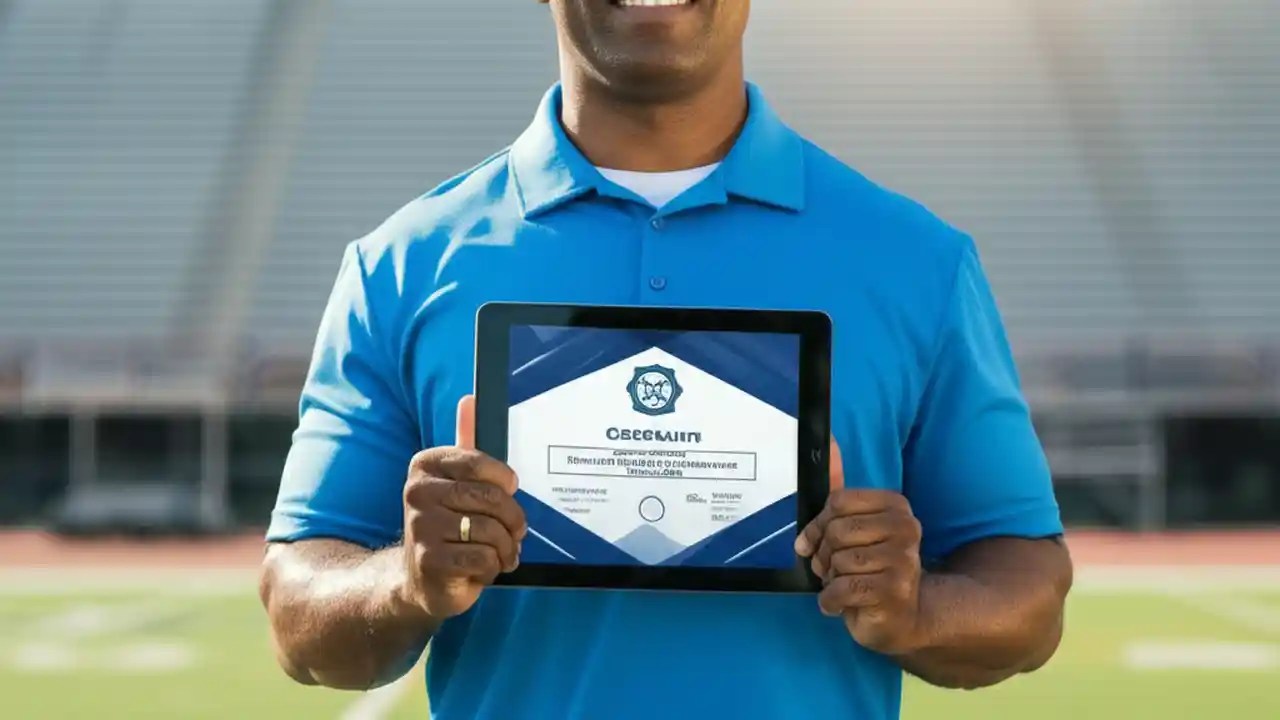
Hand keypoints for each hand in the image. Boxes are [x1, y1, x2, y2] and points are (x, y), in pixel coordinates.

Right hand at [399, 395, 526, 619]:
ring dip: (505, 547)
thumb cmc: (448, 523)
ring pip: (492, 531)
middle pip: (491, 498)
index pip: (479, 463)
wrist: (419, 578)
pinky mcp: (429, 561)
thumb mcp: (456, 481)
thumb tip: (470, 399)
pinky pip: (484, 558)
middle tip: (514, 531)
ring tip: (498, 551)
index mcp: (424, 465)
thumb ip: (465, 442)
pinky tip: (482, 568)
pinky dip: (492, 567)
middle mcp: (416, 493)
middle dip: (513, 520)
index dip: (505, 481)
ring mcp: (420, 528)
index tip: (509, 490)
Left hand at [795, 439, 924, 655]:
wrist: (902, 616)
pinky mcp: (894, 591)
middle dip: (823, 555)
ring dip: (830, 578)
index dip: (818, 525)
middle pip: (836, 531)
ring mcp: (903, 560)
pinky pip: (841, 589)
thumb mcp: (853, 528)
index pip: (837, 502)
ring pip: (838, 561)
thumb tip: (829, 442)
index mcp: (895, 505)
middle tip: (832, 568)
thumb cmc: (869, 568)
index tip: (815, 541)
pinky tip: (841, 603)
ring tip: (843, 584)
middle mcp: (905, 528)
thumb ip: (839, 493)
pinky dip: (831, 600)